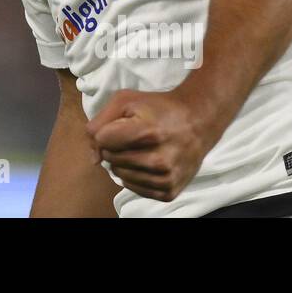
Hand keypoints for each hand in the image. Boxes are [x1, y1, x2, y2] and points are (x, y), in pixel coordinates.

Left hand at [85, 89, 213, 202]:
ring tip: (141, 149)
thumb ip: (100, 123)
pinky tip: (146, 163)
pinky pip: (135, 189)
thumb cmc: (157, 108)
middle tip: (134, 137)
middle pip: (111, 159)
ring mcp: (166, 178)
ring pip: (120, 176)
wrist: (197, 121)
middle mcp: (158, 160)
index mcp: (147, 132)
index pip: (102, 140)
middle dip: (115, 147)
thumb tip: (94, 158)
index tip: (120, 125)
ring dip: (124, 163)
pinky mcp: (170, 191)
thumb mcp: (125, 101)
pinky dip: (135, 176)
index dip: (106, 131)